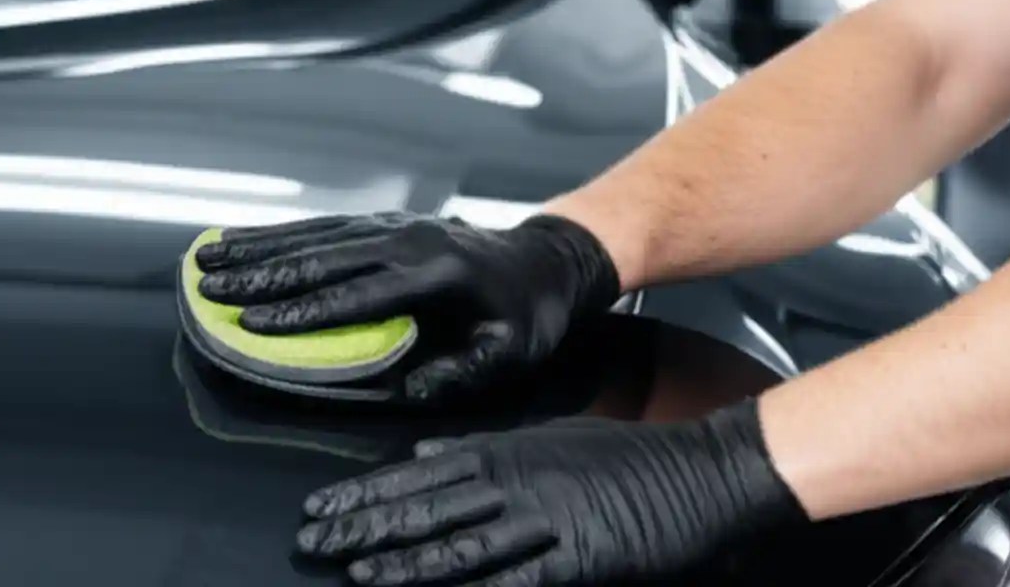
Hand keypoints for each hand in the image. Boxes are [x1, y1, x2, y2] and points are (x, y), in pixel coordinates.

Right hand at [194, 213, 619, 400]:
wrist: (547, 260)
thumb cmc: (528, 316)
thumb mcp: (509, 353)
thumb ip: (460, 371)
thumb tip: (410, 388)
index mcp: (437, 274)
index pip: (358, 296)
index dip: (303, 312)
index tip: (254, 325)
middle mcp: (409, 239)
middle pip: (324, 257)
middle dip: (261, 275)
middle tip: (208, 289)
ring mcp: (395, 225)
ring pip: (316, 235)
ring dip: (258, 248)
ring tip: (206, 260)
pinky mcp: (387, 222)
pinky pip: (326, 226)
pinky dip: (280, 233)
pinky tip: (241, 240)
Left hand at [294, 400, 805, 585]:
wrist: (695, 470)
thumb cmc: (622, 456)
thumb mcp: (546, 437)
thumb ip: (481, 446)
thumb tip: (419, 452)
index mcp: (507, 450)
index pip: (419, 473)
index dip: (366, 493)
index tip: (319, 507)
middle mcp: (516, 480)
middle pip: (428, 506)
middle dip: (366, 526)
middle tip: (313, 541)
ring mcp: (546, 519)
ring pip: (461, 543)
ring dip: (404, 562)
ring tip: (356, 573)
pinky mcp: (578, 557)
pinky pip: (516, 580)